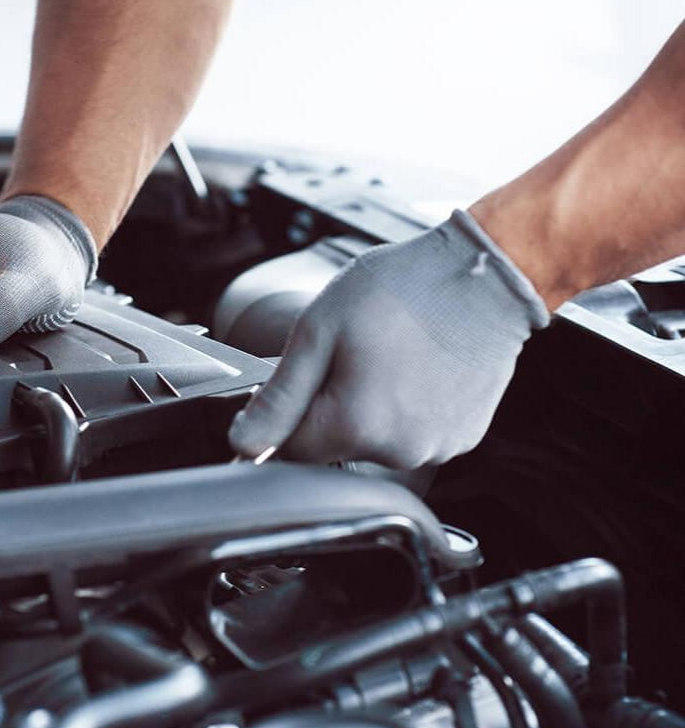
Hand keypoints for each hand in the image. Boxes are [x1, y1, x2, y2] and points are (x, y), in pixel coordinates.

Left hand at [229, 210, 548, 469]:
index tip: (299, 378)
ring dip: (369, 409)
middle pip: (334, 446)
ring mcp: (437, 448)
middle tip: (350, 353)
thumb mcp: (319, 331)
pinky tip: (417, 369)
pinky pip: (414, 434)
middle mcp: (400, 451)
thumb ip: (279, 397)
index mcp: (357, 426)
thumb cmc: (405, 290)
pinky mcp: (463, 438)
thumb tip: (244, 442)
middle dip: (329, 407)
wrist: (482, 276)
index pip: (290, 450)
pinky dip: (407, 409)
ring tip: (390, 356)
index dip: (284, 414)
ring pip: (375, 441)